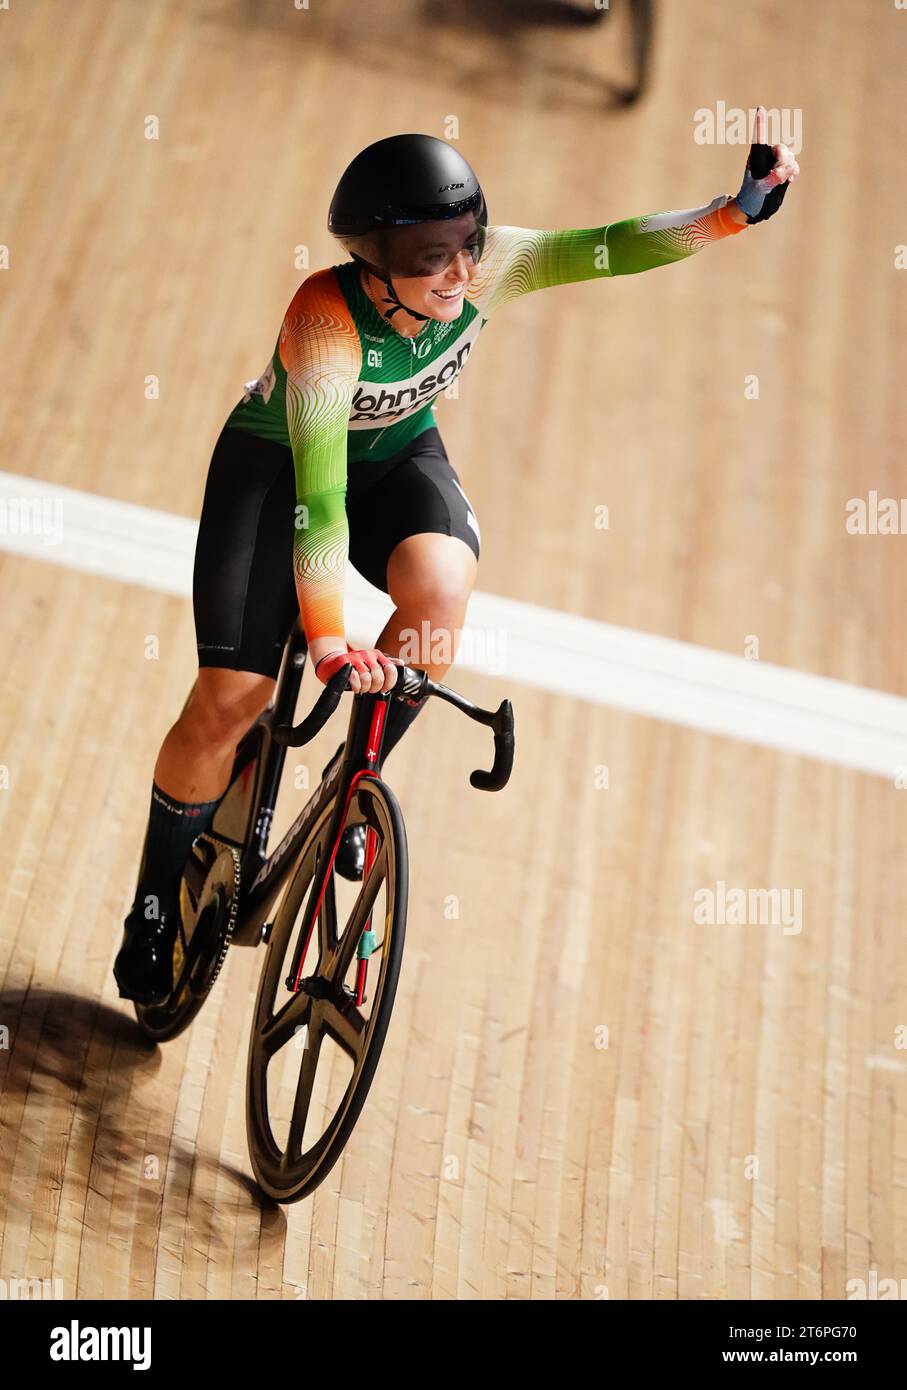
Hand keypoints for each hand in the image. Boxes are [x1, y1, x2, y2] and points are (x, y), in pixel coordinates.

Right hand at [315, 646, 400, 693]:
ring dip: (364, 688)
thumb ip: (386, 664)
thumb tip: (401, 663)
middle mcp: (367, 654)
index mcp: (376, 655)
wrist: (331, 662)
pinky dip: (356, 686)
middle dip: (375, 687)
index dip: (390, 682)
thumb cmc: (353, 666)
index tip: (385, 688)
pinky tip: (354, 687)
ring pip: (367, 678)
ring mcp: (355, 657)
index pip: (390, 669)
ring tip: (361, 688)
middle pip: (379, 676)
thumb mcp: (371, 664)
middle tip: (370, 689)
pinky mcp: (344, 662)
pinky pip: (355, 678)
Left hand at [733, 105, 799, 223]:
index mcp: (756, 157)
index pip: (759, 139)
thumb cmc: (750, 197)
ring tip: (782, 181)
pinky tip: (790, 180)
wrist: (755, 208)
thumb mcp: (758, 190)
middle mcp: (767, 157)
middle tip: (779, 176)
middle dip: (783, 162)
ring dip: (788, 168)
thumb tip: (782, 174)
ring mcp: (776, 163)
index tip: (760, 109)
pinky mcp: (784, 171)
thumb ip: (770, 180)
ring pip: (790, 157)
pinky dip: (794, 171)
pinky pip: (794, 166)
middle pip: (781, 149)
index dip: (760, 124)